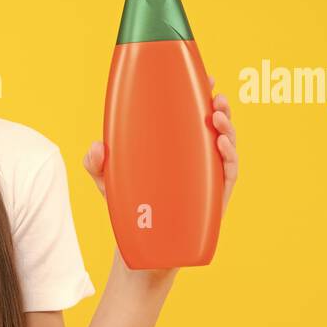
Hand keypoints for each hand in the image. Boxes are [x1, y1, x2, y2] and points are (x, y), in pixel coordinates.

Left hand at [82, 74, 238, 281]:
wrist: (140, 249)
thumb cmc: (130, 209)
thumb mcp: (108, 181)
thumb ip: (96, 163)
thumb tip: (97, 147)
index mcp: (176, 149)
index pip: (193, 116)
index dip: (202, 95)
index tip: (206, 77)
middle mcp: (195, 161)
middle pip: (214, 128)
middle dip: (220, 108)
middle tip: (214, 95)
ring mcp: (206, 179)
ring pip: (225, 148)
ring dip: (227, 129)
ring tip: (217, 117)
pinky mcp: (213, 199)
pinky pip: (227, 176)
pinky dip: (229, 159)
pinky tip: (221, 145)